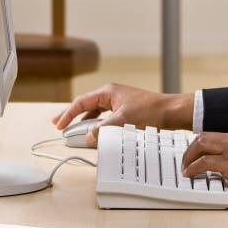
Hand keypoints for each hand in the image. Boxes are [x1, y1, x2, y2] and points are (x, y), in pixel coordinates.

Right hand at [52, 83, 193, 144]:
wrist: (169, 111)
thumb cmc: (150, 111)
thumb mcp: (123, 121)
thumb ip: (103, 129)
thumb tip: (88, 136)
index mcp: (109, 91)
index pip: (82, 101)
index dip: (68, 113)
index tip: (59, 125)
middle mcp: (112, 94)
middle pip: (86, 104)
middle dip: (72, 114)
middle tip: (58, 123)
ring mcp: (118, 102)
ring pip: (95, 111)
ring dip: (84, 120)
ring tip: (72, 129)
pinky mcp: (125, 110)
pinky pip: (104, 116)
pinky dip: (96, 123)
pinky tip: (93, 132)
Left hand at [181, 129, 227, 202]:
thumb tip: (225, 160)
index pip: (213, 135)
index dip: (200, 145)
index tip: (194, 154)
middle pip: (203, 137)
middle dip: (190, 149)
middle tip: (185, 162)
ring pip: (200, 144)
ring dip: (189, 157)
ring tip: (185, 169)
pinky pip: (204, 162)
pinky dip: (193, 167)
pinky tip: (190, 174)